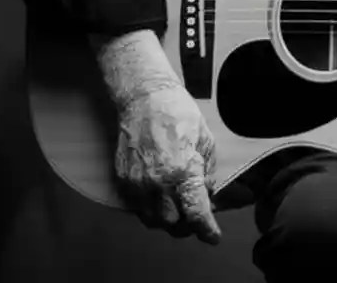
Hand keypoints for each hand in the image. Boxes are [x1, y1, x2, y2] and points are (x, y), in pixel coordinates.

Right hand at [114, 84, 221, 243]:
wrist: (144, 98)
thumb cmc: (179, 115)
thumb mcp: (206, 141)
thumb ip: (208, 174)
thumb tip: (209, 197)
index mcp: (184, 172)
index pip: (196, 214)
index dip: (207, 230)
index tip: (213, 237)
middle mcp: (158, 183)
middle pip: (173, 224)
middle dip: (188, 226)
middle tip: (196, 218)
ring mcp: (137, 183)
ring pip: (153, 221)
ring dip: (168, 220)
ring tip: (179, 208)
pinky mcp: (123, 180)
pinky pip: (137, 208)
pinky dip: (151, 210)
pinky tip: (161, 199)